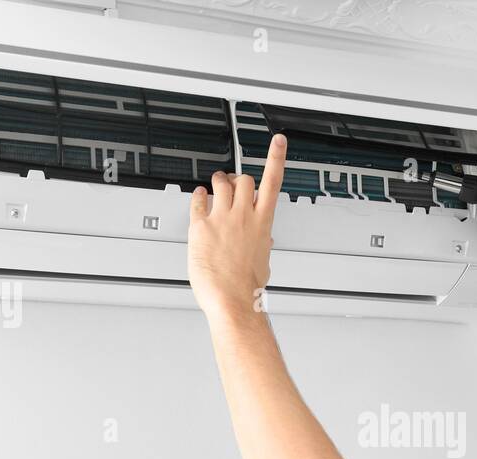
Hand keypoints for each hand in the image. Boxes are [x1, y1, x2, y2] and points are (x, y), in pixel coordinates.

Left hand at [188, 133, 286, 313]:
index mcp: (263, 224)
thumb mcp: (264, 264)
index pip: (273, 182)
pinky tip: (198, 197)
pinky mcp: (202, 226)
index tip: (278, 141)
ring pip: (221, 183)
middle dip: (238, 179)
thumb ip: (263, 246)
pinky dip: (198, 196)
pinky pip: (198, 200)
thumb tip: (264, 242)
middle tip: (232, 183)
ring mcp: (222, 219)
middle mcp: (244, 216)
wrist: (232, 300)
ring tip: (215, 186)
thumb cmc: (248, 288)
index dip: (276, 157)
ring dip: (218, 181)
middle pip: (244, 179)